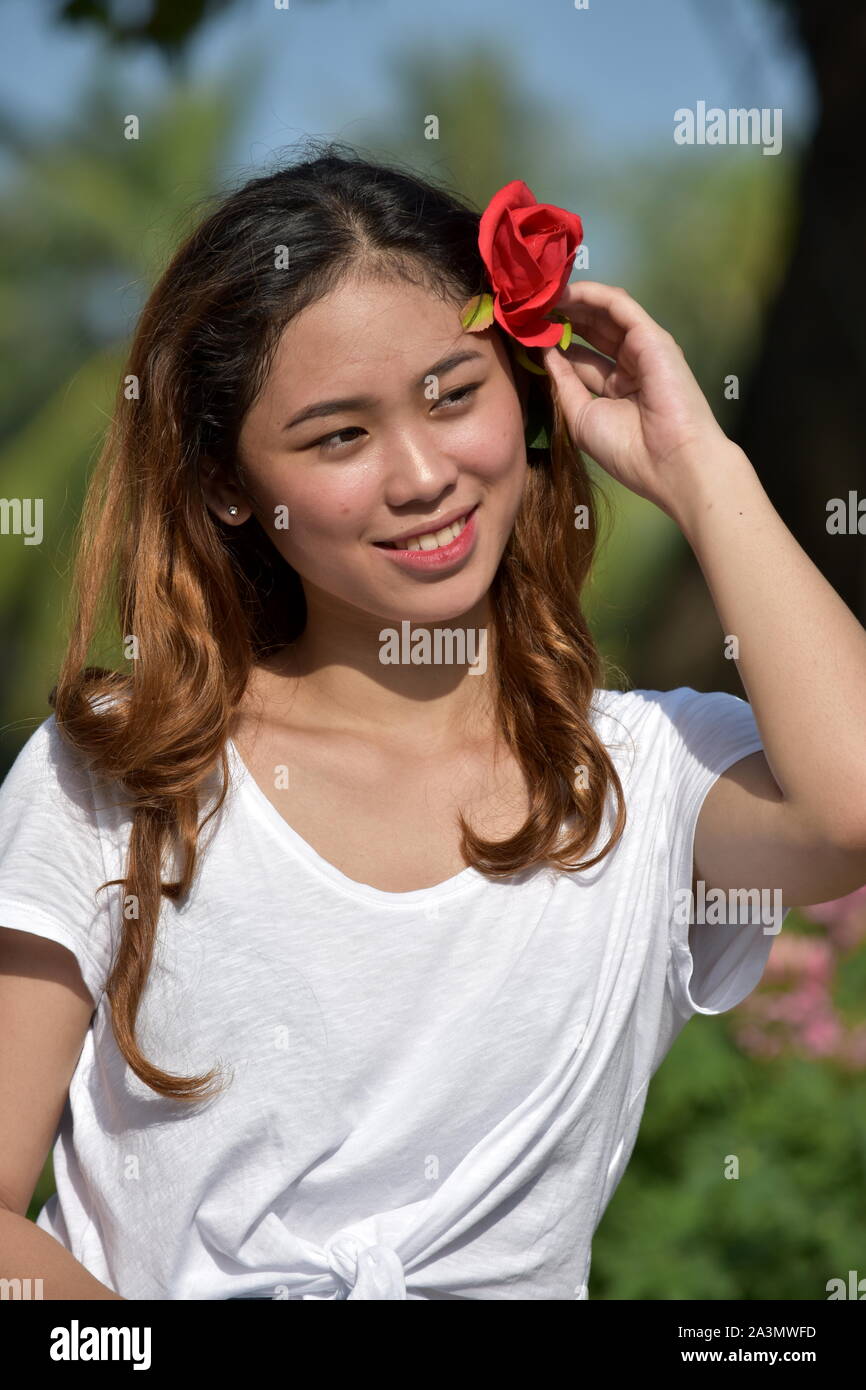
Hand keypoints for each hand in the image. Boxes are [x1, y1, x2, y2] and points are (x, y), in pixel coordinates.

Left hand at [540, 281, 731, 514]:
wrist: (668, 460)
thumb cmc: (625, 448)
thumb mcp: (581, 416)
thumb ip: (563, 382)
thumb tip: (544, 351)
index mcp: (615, 389)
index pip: (581, 357)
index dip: (555, 344)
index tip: (526, 334)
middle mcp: (630, 365)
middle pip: (591, 331)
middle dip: (562, 318)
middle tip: (531, 308)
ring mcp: (642, 348)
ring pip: (604, 313)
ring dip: (573, 302)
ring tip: (542, 295)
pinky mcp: (652, 334)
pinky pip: (619, 305)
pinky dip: (592, 294)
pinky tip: (564, 291)